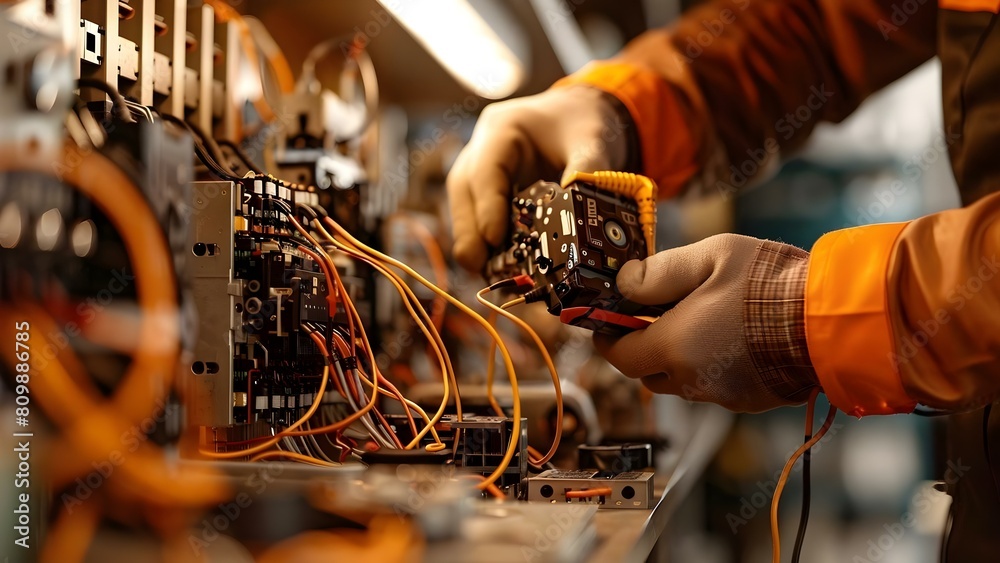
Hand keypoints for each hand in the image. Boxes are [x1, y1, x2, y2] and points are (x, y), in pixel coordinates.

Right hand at [446, 86, 633, 271]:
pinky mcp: (485, 196)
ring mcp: (478, 175)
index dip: (487, 205)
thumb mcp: (592, 141)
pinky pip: (478, 222)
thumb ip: (587, 173)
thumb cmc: (582, 124)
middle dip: (470, 233)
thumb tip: (582, 216)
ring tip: (492, 277)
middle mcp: (480, 151)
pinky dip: (488, 248)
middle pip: (463, 194)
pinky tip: (502, 272)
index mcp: (502, 129)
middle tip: (480, 268)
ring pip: (464, 212)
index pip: (485, 170)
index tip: (494, 237)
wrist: (579, 118)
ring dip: (476, 245)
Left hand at [594, 234, 817, 412]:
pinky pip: (713, 387)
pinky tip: (731, 338)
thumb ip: (660, 272)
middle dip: (643, 347)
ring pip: (681, 382)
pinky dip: (710, 367)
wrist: (832, 319)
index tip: (606, 324)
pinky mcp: (749, 400)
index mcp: (674, 347)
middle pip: (648, 373)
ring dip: (678, 358)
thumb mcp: (711, 257)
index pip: (619, 356)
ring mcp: (723, 395)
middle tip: (655, 316)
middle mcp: (692, 380)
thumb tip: (624, 283)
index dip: (607, 339)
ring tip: (699, 322)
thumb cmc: (771, 282)